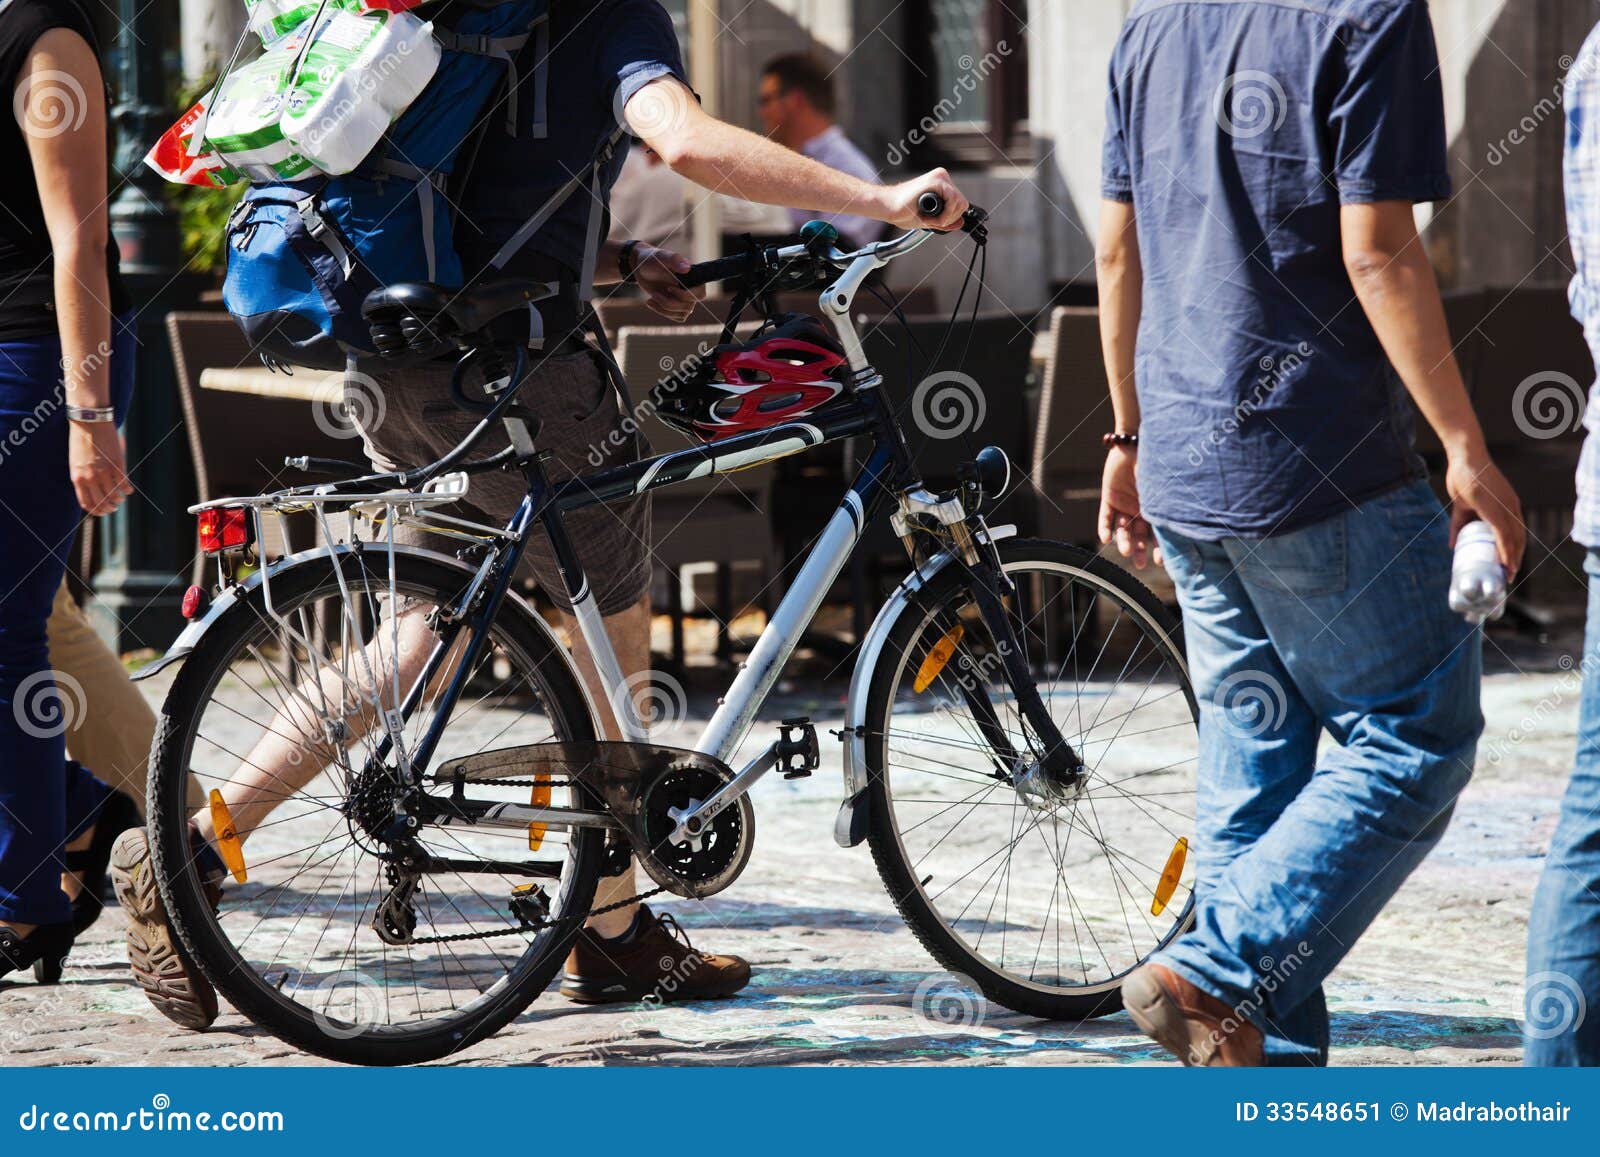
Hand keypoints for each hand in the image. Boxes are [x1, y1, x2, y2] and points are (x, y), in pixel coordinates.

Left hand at [68, 420, 132, 515]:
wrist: (89, 422)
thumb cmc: (81, 441)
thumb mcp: (76, 462)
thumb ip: (82, 476)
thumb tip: (93, 489)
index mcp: (77, 478)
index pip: (87, 503)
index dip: (96, 511)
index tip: (102, 511)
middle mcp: (90, 478)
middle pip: (102, 502)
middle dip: (109, 508)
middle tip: (114, 507)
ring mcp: (104, 472)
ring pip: (114, 495)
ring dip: (119, 500)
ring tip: (121, 498)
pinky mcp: (117, 466)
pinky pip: (124, 484)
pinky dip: (127, 490)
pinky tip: (128, 490)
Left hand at [633, 245, 704, 321]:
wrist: (642, 268)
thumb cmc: (653, 259)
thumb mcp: (661, 257)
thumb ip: (674, 259)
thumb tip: (687, 268)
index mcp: (693, 277)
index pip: (700, 294)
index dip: (685, 295)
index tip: (669, 287)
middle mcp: (692, 289)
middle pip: (689, 306)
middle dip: (670, 303)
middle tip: (655, 294)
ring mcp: (685, 299)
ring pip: (682, 314)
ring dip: (664, 308)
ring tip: (652, 297)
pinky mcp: (676, 306)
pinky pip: (676, 317)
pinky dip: (662, 312)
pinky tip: (651, 302)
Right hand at [880, 168, 969, 232]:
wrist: (888, 207)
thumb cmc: (903, 211)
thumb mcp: (930, 219)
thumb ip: (946, 220)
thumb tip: (961, 223)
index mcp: (941, 184)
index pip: (959, 202)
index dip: (952, 217)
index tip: (938, 223)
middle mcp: (942, 177)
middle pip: (962, 203)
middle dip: (951, 218)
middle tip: (934, 223)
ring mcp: (939, 177)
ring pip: (959, 202)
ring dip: (947, 217)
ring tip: (930, 220)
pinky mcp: (936, 180)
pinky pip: (953, 200)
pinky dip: (946, 214)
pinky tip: (932, 218)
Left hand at [1098, 444, 1160, 568]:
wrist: (1137, 442)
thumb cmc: (1157, 464)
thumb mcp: (1165, 489)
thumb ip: (1171, 507)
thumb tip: (1190, 531)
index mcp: (1157, 508)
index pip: (1159, 533)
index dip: (1161, 548)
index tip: (1162, 562)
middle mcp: (1140, 509)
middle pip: (1139, 536)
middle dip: (1139, 550)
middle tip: (1139, 565)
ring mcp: (1124, 503)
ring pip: (1122, 528)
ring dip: (1123, 541)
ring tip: (1125, 551)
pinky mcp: (1109, 496)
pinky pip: (1105, 516)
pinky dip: (1105, 527)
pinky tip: (1106, 538)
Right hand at [1445, 449, 1524, 578]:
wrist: (1465, 456)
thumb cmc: (1464, 476)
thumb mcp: (1462, 506)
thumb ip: (1459, 526)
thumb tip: (1453, 546)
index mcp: (1508, 505)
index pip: (1516, 532)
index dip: (1514, 550)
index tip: (1509, 565)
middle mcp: (1512, 507)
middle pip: (1519, 539)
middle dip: (1515, 559)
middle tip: (1508, 576)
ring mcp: (1507, 508)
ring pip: (1515, 540)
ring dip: (1513, 559)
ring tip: (1507, 575)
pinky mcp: (1497, 509)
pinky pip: (1504, 535)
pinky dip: (1506, 551)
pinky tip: (1505, 563)